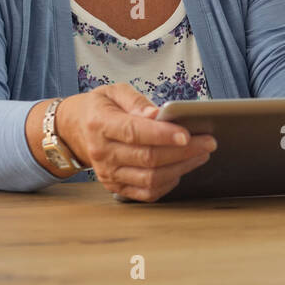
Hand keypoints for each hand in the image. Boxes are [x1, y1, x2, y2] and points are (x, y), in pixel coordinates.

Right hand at [55, 83, 216, 201]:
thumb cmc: (102, 108)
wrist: (76, 130)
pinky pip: (146, 192)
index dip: (163, 135)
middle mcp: (102, 152)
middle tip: (208, 142)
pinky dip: (168, 184)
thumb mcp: (114, 92)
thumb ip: (136, 101)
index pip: (135, 132)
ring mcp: (108, 173)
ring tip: (202, 154)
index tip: (187, 134)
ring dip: (181, 168)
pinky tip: (182, 169)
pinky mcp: (115, 186)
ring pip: (151, 178)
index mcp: (100, 124)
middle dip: (184, 151)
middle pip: (148, 158)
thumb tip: (157, 114)